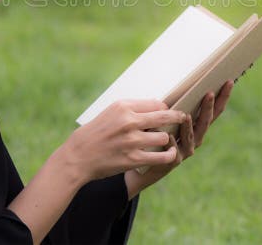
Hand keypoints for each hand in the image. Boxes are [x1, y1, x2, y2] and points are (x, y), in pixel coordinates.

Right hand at [62, 99, 187, 183]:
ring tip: (165, 140)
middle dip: (177, 117)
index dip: (165, 108)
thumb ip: (132, 109)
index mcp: (123, 107)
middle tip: (184, 118)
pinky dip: (169, 155)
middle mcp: (128, 121)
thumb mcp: (110, 112)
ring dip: (166, 139)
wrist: (78, 156)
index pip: (156, 104)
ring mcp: (132, 141)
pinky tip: (171, 153)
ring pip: (163, 136)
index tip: (169, 112)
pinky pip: (161, 156)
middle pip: (164, 116)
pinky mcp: (133, 159)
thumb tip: (156, 105)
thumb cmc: (95, 133)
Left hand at [124, 79, 233, 198]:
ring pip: (191, 137)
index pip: (213, 110)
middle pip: (205, 122)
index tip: (229, 82)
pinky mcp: (172, 161)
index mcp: (197, 127)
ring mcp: (185, 151)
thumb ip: (174, 107)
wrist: (146, 166)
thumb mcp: (168, 120)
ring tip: (186, 116)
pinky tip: (168, 136)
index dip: (222, 98)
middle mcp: (195, 138)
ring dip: (189, 126)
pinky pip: (174, 153)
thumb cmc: (158, 138)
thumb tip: (175, 84)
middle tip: (209, 93)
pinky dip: (171, 143)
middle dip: (208, 108)